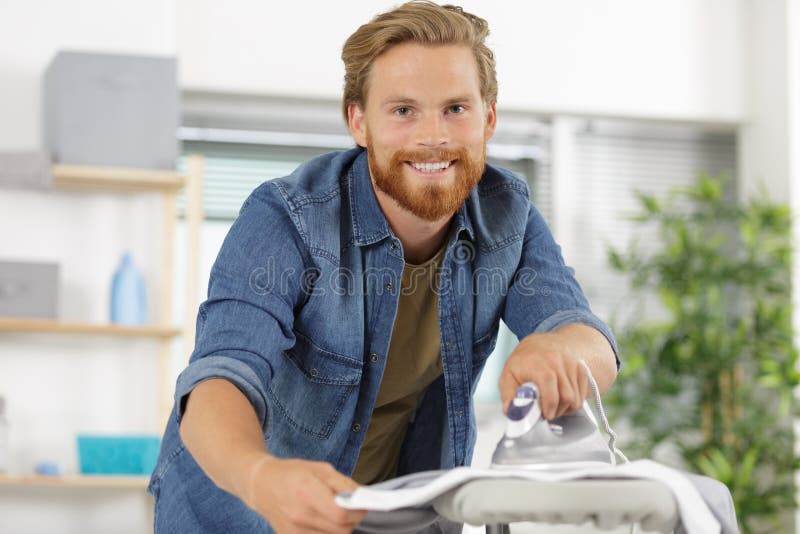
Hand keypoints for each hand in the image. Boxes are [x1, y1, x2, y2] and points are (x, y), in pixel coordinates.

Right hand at [241, 454, 367, 532]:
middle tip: (350, 508)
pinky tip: (324, 521)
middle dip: (352, 520)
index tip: (363, 504)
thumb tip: (366, 496)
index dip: (359, 511)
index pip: (342, 514)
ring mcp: (294, 532)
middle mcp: (299, 515)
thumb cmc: (292, 473)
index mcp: (307, 492)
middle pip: (342, 530)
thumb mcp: (321, 469)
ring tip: (335, 514)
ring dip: (340, 528)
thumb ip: (344, 484)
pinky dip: (328, 533)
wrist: (262, 485)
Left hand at [498, 330, 589, 419]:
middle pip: (566, 396)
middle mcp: (556, 360)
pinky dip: (573, 402)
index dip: (549, 404)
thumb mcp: (508, 376)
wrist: (540, 344)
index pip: (549, 386)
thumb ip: (508, 396)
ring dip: (565, 408)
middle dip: (556, 410)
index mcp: (537, 363)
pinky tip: (562, 399)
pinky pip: (582, 394)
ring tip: (553, 406)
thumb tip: (511, 413)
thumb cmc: (523, 362)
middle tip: (546, 412)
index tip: (545, 414)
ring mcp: (571, 364)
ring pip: (576, 398)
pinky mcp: (580, 368)